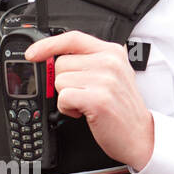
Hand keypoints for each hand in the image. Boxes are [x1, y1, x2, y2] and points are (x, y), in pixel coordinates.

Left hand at [26, 31, 154, 171]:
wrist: (140, 135)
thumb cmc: (121, 108)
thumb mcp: (112, 75)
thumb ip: (88, 62)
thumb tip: (53, 58)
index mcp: (111, 52)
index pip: (72, 38)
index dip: (48, 44)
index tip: (32, 54)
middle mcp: (109, 62)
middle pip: (61, 63)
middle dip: (64, 82)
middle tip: (83, 94)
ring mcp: (105, 79)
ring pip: (60, 81)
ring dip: (66, 97)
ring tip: (85, 104)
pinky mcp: (98, 99)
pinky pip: (63, 97)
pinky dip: (67, 109)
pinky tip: (82, 112)